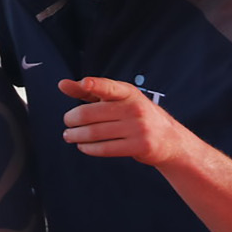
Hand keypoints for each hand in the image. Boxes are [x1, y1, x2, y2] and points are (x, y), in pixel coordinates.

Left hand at [57, 76, 190, 166]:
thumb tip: (63, 85)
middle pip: (92, 114)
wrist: (168, 138)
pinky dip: (89, 148)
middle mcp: (134, 107)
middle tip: (67, 123)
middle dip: (72, 119)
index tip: (83, 83)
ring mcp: (138, 127)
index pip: (108, 87)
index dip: (95, 84)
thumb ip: (90, 92)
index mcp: (128, 92)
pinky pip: (105, 148)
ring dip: (76, 136)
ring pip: (95, 133)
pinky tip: (83, 146)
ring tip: (70, 135)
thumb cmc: (135, 115)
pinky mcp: (139, 146)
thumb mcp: (118, 99)